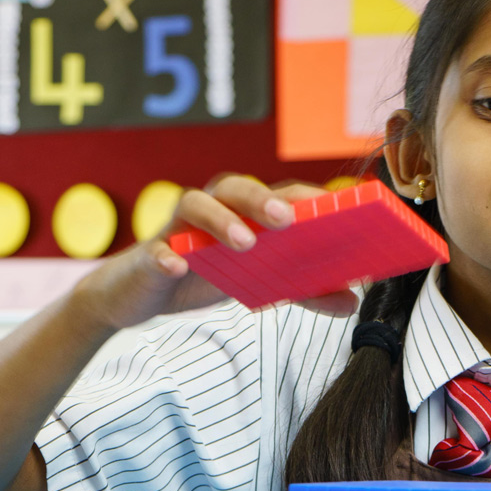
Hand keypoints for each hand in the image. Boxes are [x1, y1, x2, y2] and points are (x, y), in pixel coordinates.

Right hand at [71, 175, 359, 331]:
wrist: (140, 295)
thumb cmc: (203, 276)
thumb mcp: (258, 285)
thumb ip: (303, 291)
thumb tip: (350, 302)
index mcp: (243, 213)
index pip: (279, 194)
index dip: (308, 197)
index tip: (340, 208)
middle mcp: (212, 210)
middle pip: (236, 187)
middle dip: (262, 199)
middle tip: (287, 218)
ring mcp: (178, 229)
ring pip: (195, 204)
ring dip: (220, 219)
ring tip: (244, 241)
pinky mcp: (149, 256)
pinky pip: (156, 250)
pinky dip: (167, 255)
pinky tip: (177, 267)